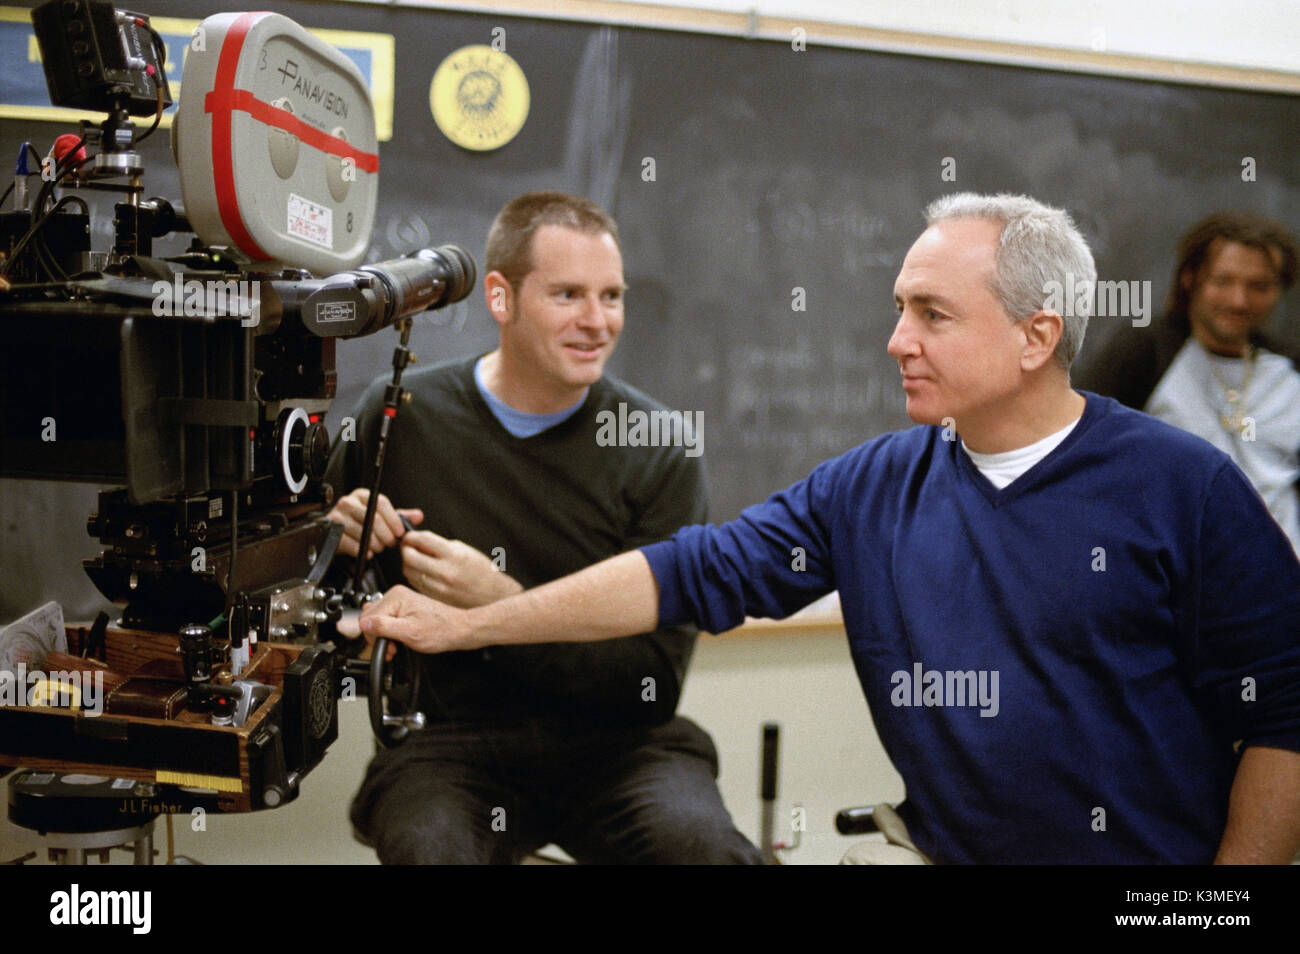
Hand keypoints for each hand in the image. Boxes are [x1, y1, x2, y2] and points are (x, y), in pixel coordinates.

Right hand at [327, 488, 422, 558]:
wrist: (336, 535)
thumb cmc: (360, 524)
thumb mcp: (380, 517)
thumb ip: (399, 516)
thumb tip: (418, 516)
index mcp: (362, 495)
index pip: (380, 503)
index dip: (393, 519)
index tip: (399, 532)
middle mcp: (347, 503)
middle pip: (373, 518)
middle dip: (386, 535)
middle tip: (390, 543)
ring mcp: (337, 517)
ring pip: (364, 533)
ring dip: (376, 545)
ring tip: (378, 547)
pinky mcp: (331, 533)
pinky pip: (352, 545)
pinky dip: (363, 552)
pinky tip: (368, 553)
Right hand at [360, 584, 473, 653]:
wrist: (458, 630)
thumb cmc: (440, 630)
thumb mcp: (409, 633)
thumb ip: (384, 627)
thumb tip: (364, 624)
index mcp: (395, 597)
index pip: (367, 618)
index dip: (374, 637)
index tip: (388, 646)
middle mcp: (396, 595)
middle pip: (370, 619)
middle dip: (378, 637)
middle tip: (393, 647)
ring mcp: (400, 601)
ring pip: (377, 621)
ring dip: (383, 636)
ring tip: (396, 645)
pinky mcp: (404, 608)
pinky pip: (386, 620)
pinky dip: (389, 632)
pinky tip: (398, 638)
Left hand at [400, 530, 522, 608]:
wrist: (494, 596)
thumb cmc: (481, 570)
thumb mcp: (465, 551)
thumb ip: (440, 546)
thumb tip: (418, 542)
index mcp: (455, 555)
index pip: (422, 540)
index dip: (411, 536)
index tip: (409, 536)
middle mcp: (446, 572)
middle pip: (410, 557)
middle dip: (405, 549)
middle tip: (407, 547)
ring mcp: (440, 587)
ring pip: (410, 572)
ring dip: (407, 563)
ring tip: (414, 560)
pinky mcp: (436, 598)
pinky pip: (415, 584)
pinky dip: (414, 576)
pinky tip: (420, 572)